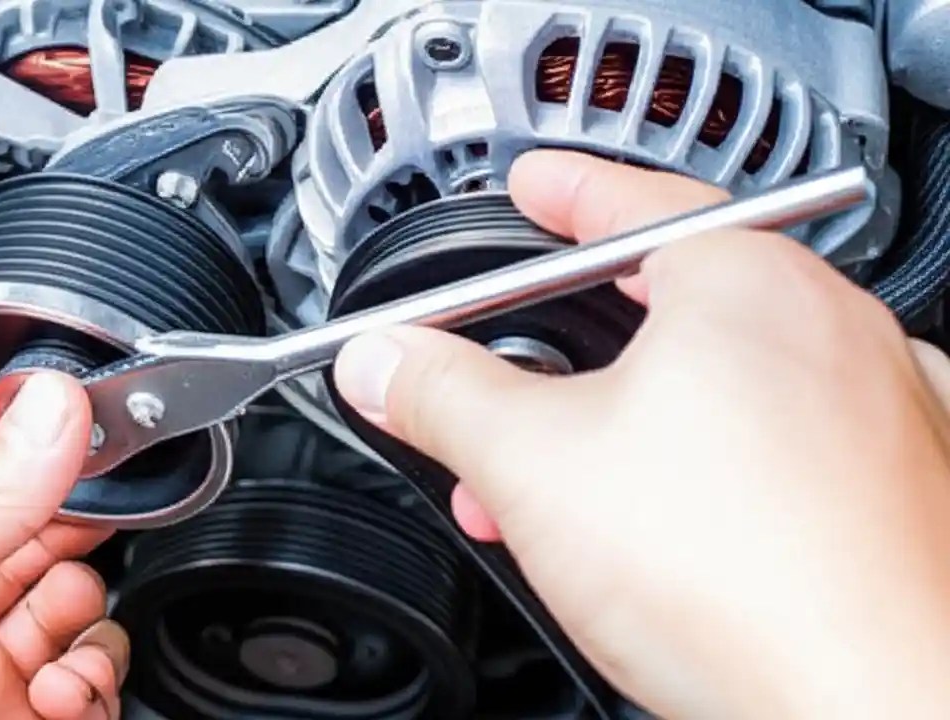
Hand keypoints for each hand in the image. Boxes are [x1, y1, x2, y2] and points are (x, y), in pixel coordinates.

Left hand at [0, 372, 128, 719]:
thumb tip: (53, 406)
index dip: (24, 439)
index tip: (81, 422)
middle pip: (38, 530)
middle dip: (73, 530)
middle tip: (90, 526)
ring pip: (79, 604)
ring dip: (84, 617)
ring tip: (53, 640)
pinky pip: (94, 679)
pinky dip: (94, 681)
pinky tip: (59, 694)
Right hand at [334, 151, 949, 718]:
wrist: (873, 707)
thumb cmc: (749, 585)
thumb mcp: (531, 465)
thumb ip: (441, 395)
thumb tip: (385, 362)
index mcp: (749, 285)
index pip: (635, 202)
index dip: (564, 192)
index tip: (536, 187)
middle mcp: (834, 328)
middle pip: (669, 303)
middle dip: (568, 352)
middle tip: (514, 373)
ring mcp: (882, 408)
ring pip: (722, 384)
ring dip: (625, 424)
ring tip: (560, 493)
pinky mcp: (900, 487)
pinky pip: (785, 442)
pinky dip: (714, 462)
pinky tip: (674, 520)